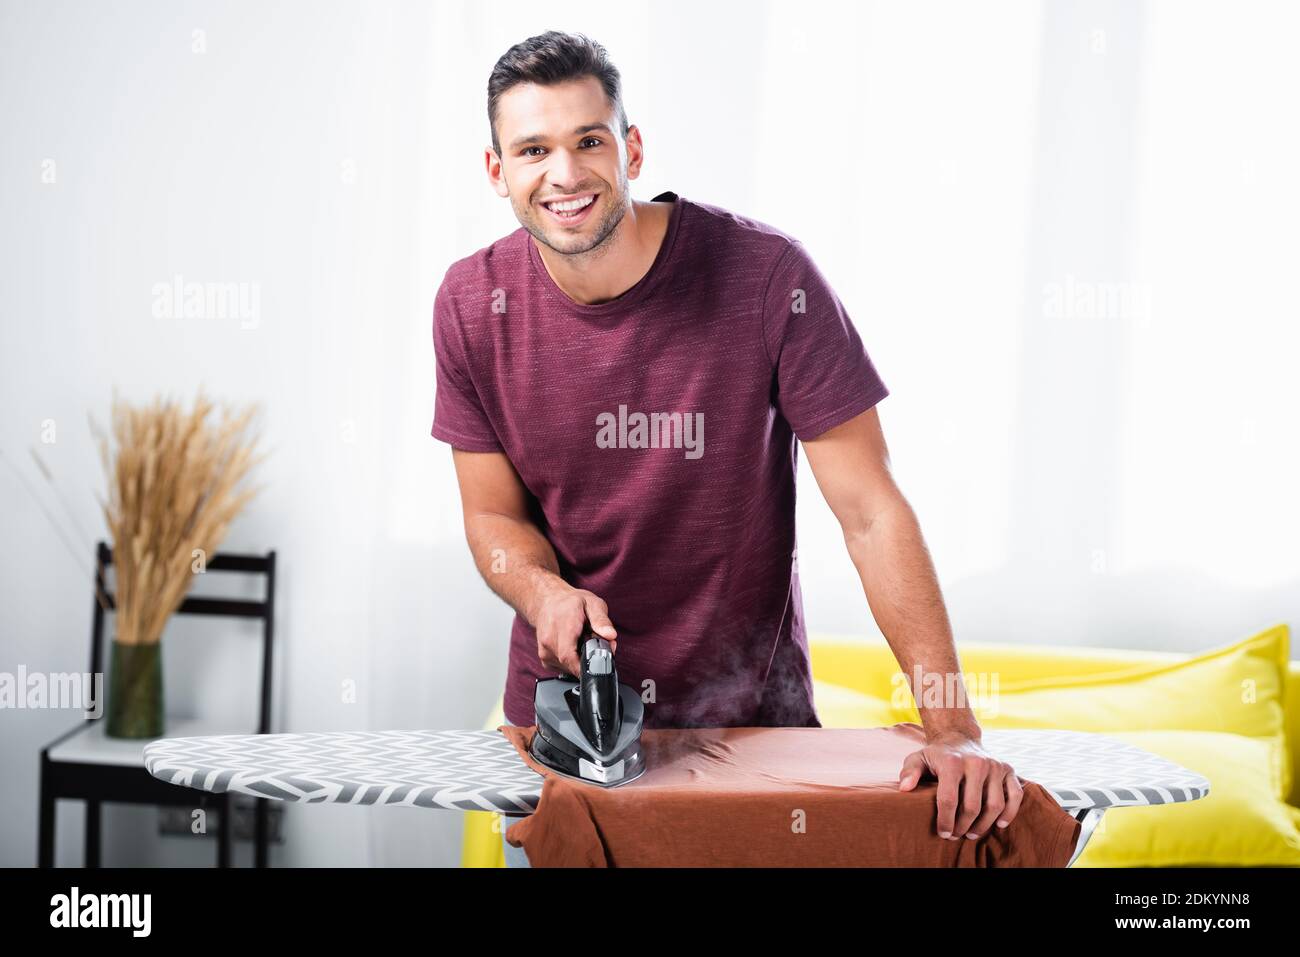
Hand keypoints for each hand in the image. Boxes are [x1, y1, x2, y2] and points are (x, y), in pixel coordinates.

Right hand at [531, 583, 616, 676]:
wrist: (547, 601)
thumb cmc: (570, 602)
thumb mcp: (592, 603)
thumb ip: (601, 620)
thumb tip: (610, 635)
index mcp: (562, 626)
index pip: (569, 656)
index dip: (586, 665)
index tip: (599, 662)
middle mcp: (549, 640)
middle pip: (572, 664)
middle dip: (588, 660)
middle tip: (595, 646)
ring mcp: (544, 651)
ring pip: (568, 667)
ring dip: (580, 660)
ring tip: (583, 643)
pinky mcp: (544, 658)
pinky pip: (562, 667)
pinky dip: (572, 661)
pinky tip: (574, 647)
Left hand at [897, 727, 1024, 840]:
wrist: (959, 738)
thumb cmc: (937, 755)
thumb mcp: (918, 758)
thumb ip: (910, 772)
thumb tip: (904, 788)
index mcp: (952, 762)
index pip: (948, 799)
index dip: (945, 821)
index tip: (943, 833)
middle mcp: (976, 763)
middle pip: (972, 806)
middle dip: (963, 826)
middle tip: (956, 835)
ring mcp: (995, 766)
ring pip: (994, 805)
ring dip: (984, 825)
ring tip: (972, 834)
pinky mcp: (1008, 769)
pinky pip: (1015, 796)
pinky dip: (1010, 813)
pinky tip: (999, 824)